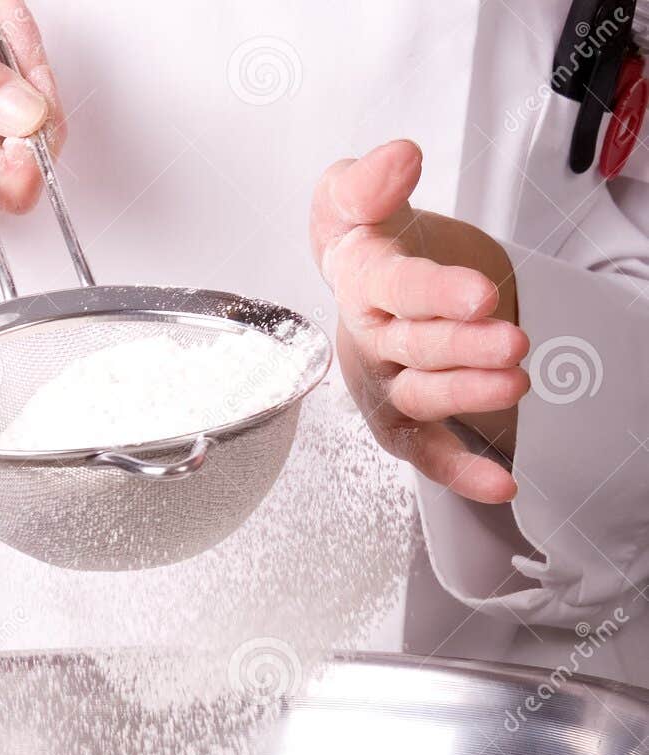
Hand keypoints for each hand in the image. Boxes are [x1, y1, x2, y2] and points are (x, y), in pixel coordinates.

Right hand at [311, 139, 530, 502]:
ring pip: (423, 398)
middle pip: (414, 348)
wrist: (358, 282)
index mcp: (358, 283)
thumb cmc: (363, 241)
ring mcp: (385, 386)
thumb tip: (399, 159)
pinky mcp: (402, 423)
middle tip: (513, 343)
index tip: (479, 295)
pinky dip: (462, 473)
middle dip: (465, 349)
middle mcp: (368, 341)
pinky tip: (502, 483)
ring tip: (517, 383)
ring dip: (469, 396)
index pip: (393, 290)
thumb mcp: (351, 195)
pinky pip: (429, 453)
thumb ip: (368, 179)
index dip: (435, 294)